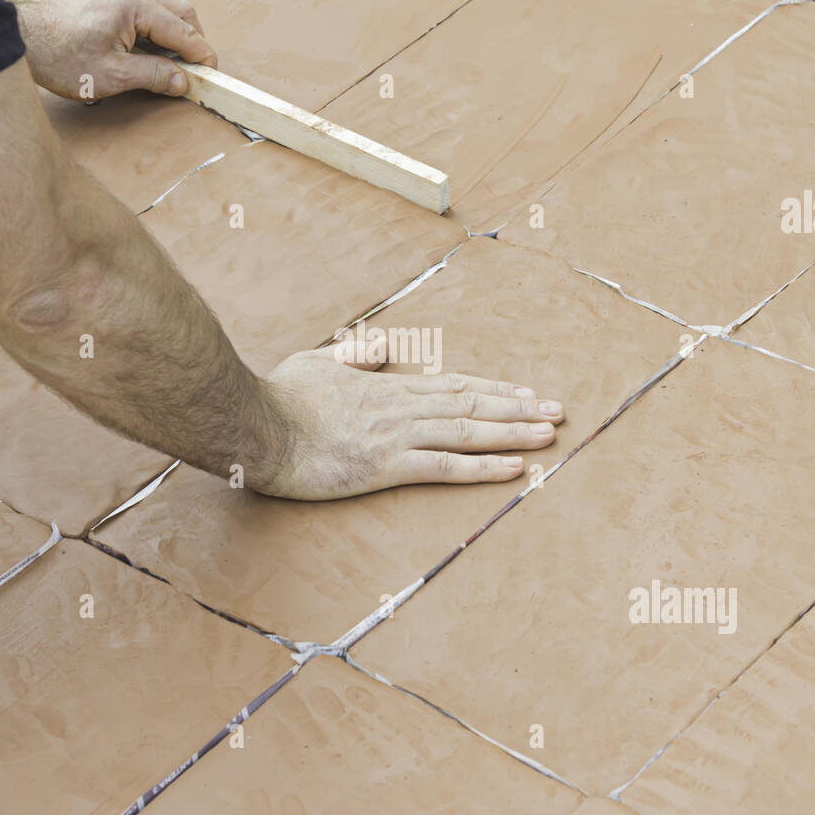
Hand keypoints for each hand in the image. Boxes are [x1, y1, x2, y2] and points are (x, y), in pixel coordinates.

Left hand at [17, 0, 216, 100]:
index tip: (212, 74)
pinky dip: (156, 28)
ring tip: (173, 64)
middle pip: (179, 10)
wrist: (21, 40)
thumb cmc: (60, 57)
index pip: (182, 29)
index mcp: (133, 3)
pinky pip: (144, 7)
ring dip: (174, 34)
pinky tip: (150, 51)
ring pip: (163, 7)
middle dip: (193, 40)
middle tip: (197, 69)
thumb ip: (153, 75)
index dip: (201, 54)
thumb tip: (183, 81)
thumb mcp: (112, 75)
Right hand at [246, 342, 564, 499]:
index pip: (452, 385)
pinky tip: (514, 468)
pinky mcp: (387, 465)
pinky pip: (446, 466)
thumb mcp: (316, 362)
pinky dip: (484, 467)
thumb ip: (353, 355)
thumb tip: (380, 346)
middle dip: (518, 408)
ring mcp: (397, 435)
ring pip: (468, 431)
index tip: (525, 392)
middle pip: (471, 404)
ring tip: (550, 434)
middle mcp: (401, 407)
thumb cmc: (279, 397)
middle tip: (558, 411)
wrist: (256, 425)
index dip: (493, 389)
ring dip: (513, 433)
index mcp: (385, 385)